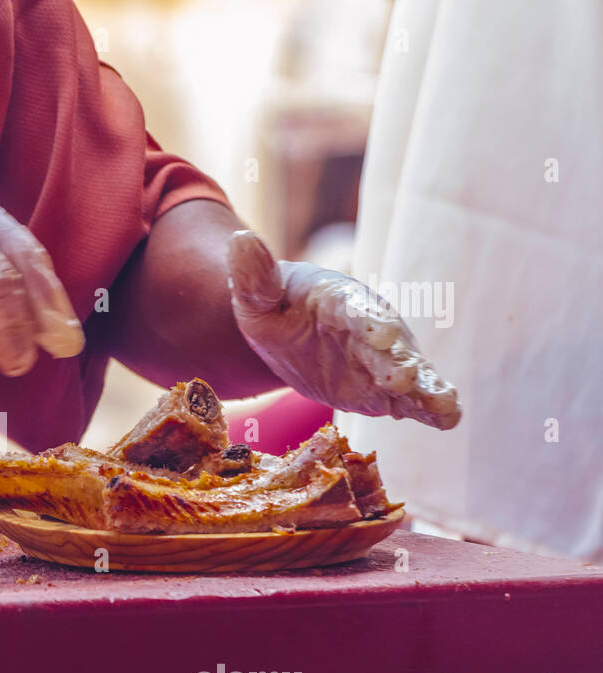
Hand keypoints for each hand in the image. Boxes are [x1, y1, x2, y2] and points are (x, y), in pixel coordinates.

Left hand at [227, 230, 460, 428]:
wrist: (289, 331)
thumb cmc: (274, 308)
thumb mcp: (255, 296)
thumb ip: (253, 276)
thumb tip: (240, 239)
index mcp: (339, 300)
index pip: (355, 310)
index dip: (368, 321)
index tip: (380, 334)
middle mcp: (370, 328)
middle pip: (388, 346)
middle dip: (398, 362)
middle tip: (406, 379)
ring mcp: (382, 359)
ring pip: (409, 372)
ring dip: (425, 388)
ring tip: (445, 406)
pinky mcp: (385, 388)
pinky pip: (410, 398)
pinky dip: (429, 407)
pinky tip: (448, 419)